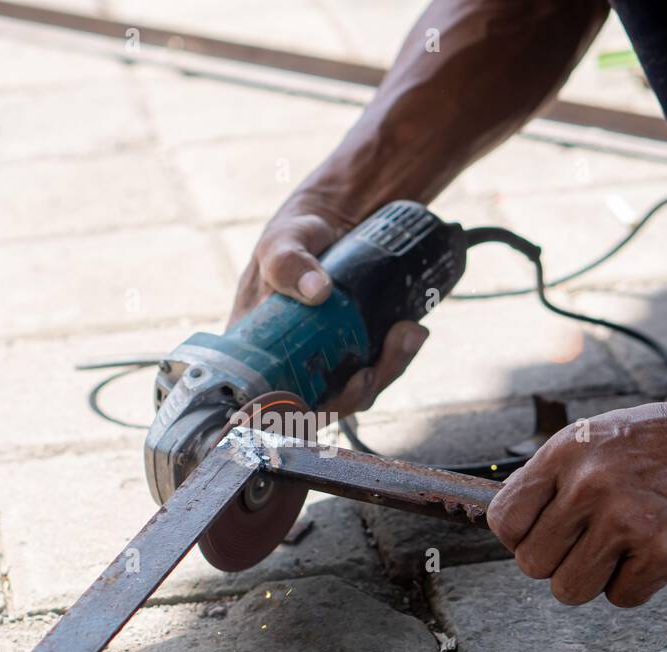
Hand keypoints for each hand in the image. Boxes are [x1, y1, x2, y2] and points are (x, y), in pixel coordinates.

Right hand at [230, 202, 428, 418]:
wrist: (332, 221)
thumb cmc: (294, 235)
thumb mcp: (282, 243)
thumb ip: (288, 263)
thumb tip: (317, 291)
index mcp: (254, 352)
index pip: (266, 402)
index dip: (291, 415)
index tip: (319, 402)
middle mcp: (290, 364)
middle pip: (319, 404)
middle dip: (351, 396)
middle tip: (371, 371)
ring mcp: (327, 360)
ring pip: (354, 390)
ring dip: (384, 373)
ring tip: (405, 335)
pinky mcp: (357, 351)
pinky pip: (376, 369)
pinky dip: (397, 356)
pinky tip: (412, 332)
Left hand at [486, 395, 666, 606]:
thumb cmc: (657, 444)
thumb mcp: (591, 441)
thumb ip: (549, 480)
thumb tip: (509, 527)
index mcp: (564, 456)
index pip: (505, 521)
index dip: (520, 538)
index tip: (544, 535)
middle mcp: (589, 486)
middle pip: (533, 564)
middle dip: (558, 563)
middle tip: (589, 545)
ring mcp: (626, 520)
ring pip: (570, 589)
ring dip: (595, 579)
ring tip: (621, 549)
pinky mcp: (663, 551)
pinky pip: (621, 597)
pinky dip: (638, 583)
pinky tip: (654, 551)